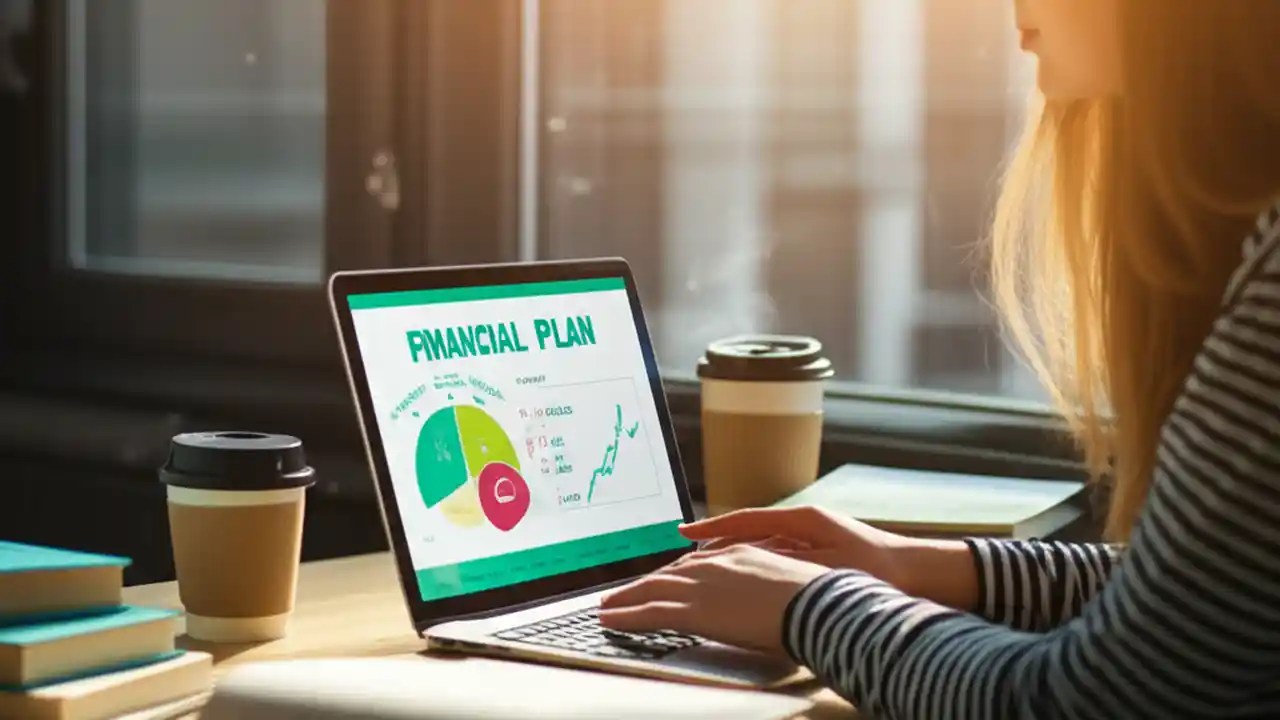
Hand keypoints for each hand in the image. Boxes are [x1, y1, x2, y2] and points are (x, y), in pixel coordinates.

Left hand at [598, 544, 827, 656]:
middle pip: (671, 572)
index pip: (699, 562)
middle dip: (645, 582)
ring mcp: (703, 585)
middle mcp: (716, 564)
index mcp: (741, 554)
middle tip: (624, 591)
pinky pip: (650, 612)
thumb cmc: (819, 600)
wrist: (818, 605)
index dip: (676, 571)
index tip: (663, 577)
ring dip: (627, 597)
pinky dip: (626, 616)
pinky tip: (609, 620)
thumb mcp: (792, 584)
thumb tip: (771, 599)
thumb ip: (771, 587)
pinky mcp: (694, 610)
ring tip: (607, 606)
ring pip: (653, 589)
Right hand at [681, 506, 907, 582]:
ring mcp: (809, 535)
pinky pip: (774, 554)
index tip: (684, 533)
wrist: (918, 572)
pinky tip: (740, 575)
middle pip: (748, 530)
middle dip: (715, 542)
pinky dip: (753, 562)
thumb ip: (789, 564)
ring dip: (732, 553)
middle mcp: (803, 522)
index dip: (713, 528)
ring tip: (702, 567)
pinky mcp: (816, 550)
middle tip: (683, 556)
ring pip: (759, 543)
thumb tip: (751, 561)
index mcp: (803, 518)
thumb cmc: (878, 569)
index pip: (747, 519)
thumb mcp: (828, 568)